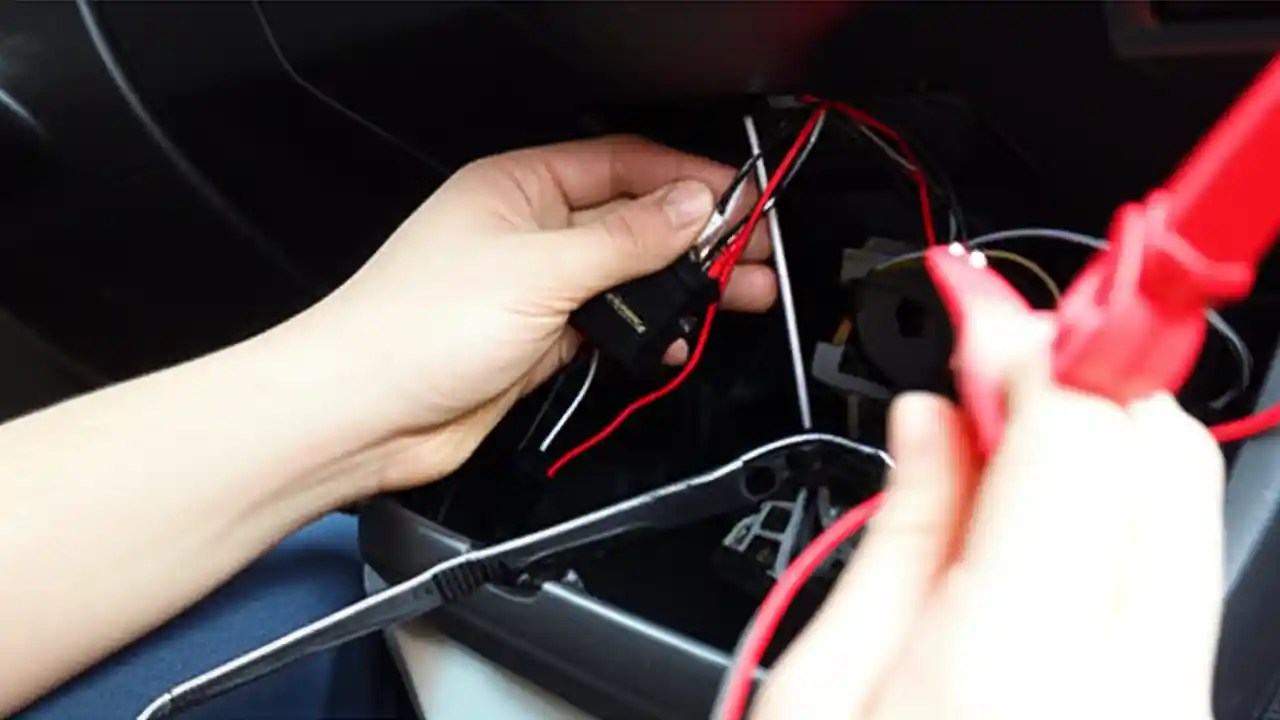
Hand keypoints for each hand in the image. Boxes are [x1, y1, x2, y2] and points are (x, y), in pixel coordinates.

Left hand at [293, 136, 776, 489]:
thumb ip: (625, 240)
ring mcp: (535, 289)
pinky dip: (644, 334)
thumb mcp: (540, 269)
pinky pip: (608, 327)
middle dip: (697, 238)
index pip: (623, 165)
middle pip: (633, 223)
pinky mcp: (537, 342)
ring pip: (626, 280)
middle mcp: (530, 232)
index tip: (742, 201)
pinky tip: (672, 341)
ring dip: (680, 290)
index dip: (687, 179)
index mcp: (520, 187)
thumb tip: (691, 205)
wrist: (361, 415)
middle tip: (756, 255)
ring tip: (740, 296)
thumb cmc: (414, 328)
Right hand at [752, 315, 1223, 719]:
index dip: (1027, 344)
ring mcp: (1170, 705)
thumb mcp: (819, 685)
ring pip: (1180, 506)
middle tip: (986, 373)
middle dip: (1081, 381)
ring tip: (993, 451)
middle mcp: (1134, 688)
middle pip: (1165, 455)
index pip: (1082, 432)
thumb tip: (931, 421)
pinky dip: (1110, 517)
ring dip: (1096, 444)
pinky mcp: (1172, 711)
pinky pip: (1170, 574)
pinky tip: (1027, 526)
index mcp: (1017, 667)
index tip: (977, 308)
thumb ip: (898, 538)